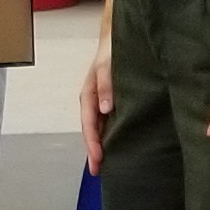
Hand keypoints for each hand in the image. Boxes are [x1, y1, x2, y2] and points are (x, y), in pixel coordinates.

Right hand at [78, 29, 111, 171]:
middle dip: (94, 151)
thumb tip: (106, 109)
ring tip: (107, 167)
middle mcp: (95, 102)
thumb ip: (107, 85)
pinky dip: (111, 136)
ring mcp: (104, 103)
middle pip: (92, 131)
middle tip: (98, 172)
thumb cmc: (112, 51)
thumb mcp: (108, 65)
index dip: (92, 142)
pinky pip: (110, 123)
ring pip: (100, 129)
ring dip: (102, 146)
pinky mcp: (114, 103)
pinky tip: (119, 147)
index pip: (89, 124)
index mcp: (89, 95)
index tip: (98, 158)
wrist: (120, 38)